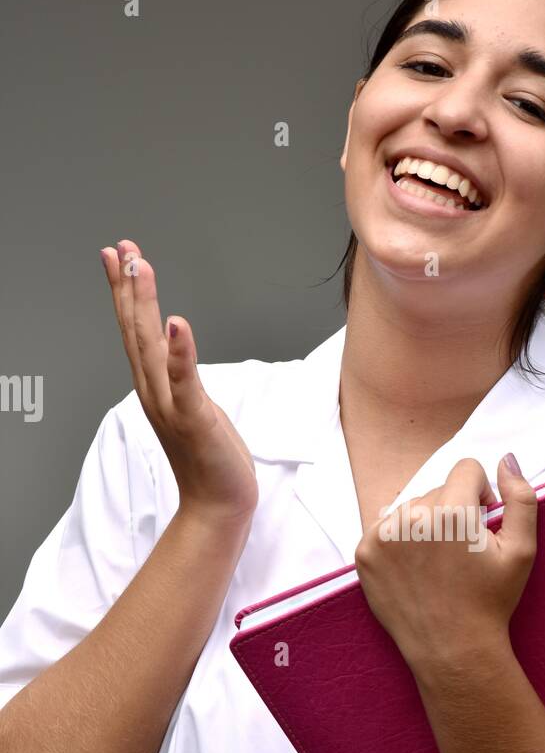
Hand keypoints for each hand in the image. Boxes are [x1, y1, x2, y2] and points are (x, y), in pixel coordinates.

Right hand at [100, 239, 258, 525]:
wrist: (217, 505)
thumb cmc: (209, 459)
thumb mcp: (191, 406)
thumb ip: (179, 377)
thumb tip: (175, 349)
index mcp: (155, 388)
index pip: (136, 331)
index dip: (126, 292)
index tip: (119, 255)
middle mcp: (155, 392)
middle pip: (136, 330)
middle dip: (129, 286)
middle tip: (123, 248)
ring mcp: (172, 405)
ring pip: (152, 347)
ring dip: (146, 305)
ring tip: (140, 266)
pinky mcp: (195, 419)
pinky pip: (185, 381)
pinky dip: (180, 351)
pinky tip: (177, 323)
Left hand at [353, 454, 536, 674]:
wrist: (451, 649)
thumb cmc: (490, 601)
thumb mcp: (522, 550)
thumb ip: (521, 498)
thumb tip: (507, 459)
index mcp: (451, 511)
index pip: (466, 469)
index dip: (481, 496)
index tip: (481, 526)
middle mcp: (411, 517)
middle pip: (438, 489)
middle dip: (452, 512)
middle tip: (460, 554)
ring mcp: (381, 535)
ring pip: (411, 507)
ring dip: (425, 525)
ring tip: (437, 563)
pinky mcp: (363, 552)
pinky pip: (386, 526)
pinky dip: (400, 542)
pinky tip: (415, 570)